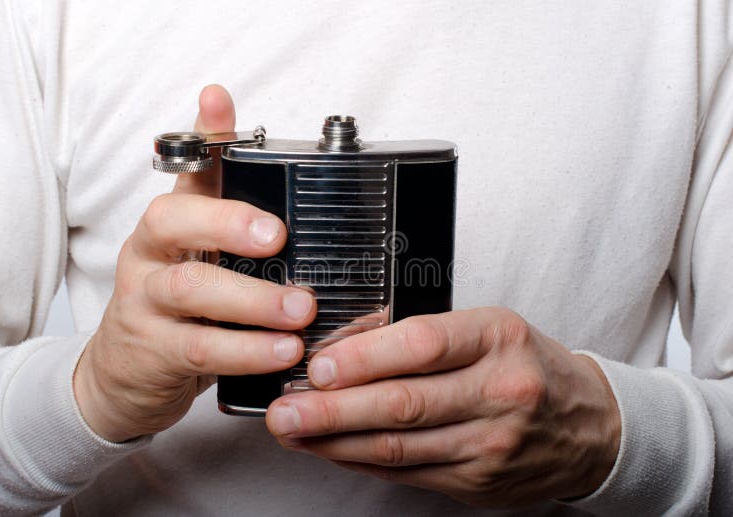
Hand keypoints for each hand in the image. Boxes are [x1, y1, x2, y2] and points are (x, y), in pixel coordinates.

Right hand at [74, 85, 315, 441]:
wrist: (123, 375)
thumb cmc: (175, 306)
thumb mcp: (200, 255)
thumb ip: (230, 208)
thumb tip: (247, 137)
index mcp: (169, 224)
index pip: (184, 168)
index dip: (204, 135)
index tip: (219, 101)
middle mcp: (149, 253)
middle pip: (173, 221)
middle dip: (228, 222)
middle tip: (278, 236)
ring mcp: (145, 302)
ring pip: (189, 289)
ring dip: (252, 300)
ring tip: (300, 311)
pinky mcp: (154, 352)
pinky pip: (199, 349)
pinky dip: (245, 350)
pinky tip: (282, 352)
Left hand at [265, 307, 619, 506]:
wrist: (587, 427)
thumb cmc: (525, 366)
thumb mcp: (487, 328)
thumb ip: (418, 332)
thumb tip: (341, 344)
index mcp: (498, 338)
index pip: (422, 344)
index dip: (364, 357)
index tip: (318, 365)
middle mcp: (498, 392)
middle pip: (403, 403)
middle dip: (334, 410)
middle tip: (284, 409)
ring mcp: (490, 444)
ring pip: (397, 446)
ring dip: (336, 441)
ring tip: (292, 430)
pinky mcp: (477, 482)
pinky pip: (406, 472)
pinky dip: (360, 460)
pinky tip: (329, 449)